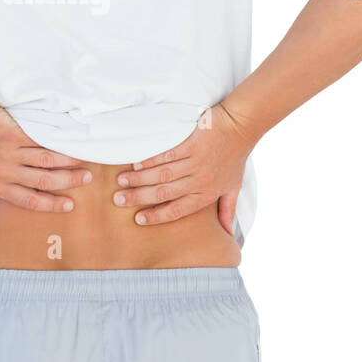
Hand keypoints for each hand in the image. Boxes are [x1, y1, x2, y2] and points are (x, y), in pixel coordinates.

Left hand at [0, 98, 92, 227]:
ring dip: (67, 161)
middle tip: (86, 179)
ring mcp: (9, 152)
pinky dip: (57, 142)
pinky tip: (70, 141)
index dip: (51, 204)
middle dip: (68, 181)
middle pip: (43, 181)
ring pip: (46, 160)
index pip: (29, 200)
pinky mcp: (13, 133)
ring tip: (82, 160)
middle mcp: (5, 171)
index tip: (70, 206)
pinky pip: (40, 140)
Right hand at [113, 103, 259, 233]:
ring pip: (162, 174)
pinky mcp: (192, 142)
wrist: (242, 127)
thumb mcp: (233, 187)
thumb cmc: (236, 157)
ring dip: (140, 178)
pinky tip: (136, 163)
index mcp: (207, 194)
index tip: (138, 220)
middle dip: (139, 198)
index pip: (178, 210)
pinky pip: (167, 154)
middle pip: (165, 193)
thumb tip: (226, 234)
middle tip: (119, 200)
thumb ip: (226, 211)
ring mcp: (196, 161)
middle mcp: (200, 180)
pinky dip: (151, 159)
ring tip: (122, 182)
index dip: (157, 216)